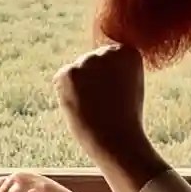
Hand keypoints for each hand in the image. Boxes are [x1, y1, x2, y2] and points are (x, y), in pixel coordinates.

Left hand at [53, 43, 148, 167]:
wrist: (117, 140)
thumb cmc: (124, 117)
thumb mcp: (130, 84)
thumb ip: (114, 67)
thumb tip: (87, 60)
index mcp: (128, 52)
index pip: (108, 59)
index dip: (110, 81)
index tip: (119, 95)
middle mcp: (108, 51)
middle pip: (91, 62)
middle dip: (93, 81)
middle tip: (105, 104)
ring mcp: (87, 60)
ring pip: (76, 71)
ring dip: (79, 88)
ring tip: (94, 106)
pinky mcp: (68, 72)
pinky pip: (60, 80)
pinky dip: (65, 94)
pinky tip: (80, 106)